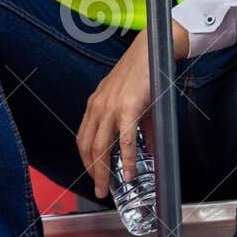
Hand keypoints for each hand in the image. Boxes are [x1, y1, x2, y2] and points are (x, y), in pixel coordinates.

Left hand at [75, 22, 188, 197]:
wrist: (152, 48)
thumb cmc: (144, 71)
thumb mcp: (133, 99)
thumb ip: (137, 125)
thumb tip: (145, 147)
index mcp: (96, 103)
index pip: (83, 137)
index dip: (86, 158)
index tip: (92, 173)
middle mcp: (98, 106)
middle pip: (87, 147)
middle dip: (91, 171)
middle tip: (98, 189)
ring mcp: (111, 107)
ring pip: (101, 148)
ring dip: (102, 172)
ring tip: (107, 188)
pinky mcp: (128, 108)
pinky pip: (125, 141)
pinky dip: (125, 160)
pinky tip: (128, 173)